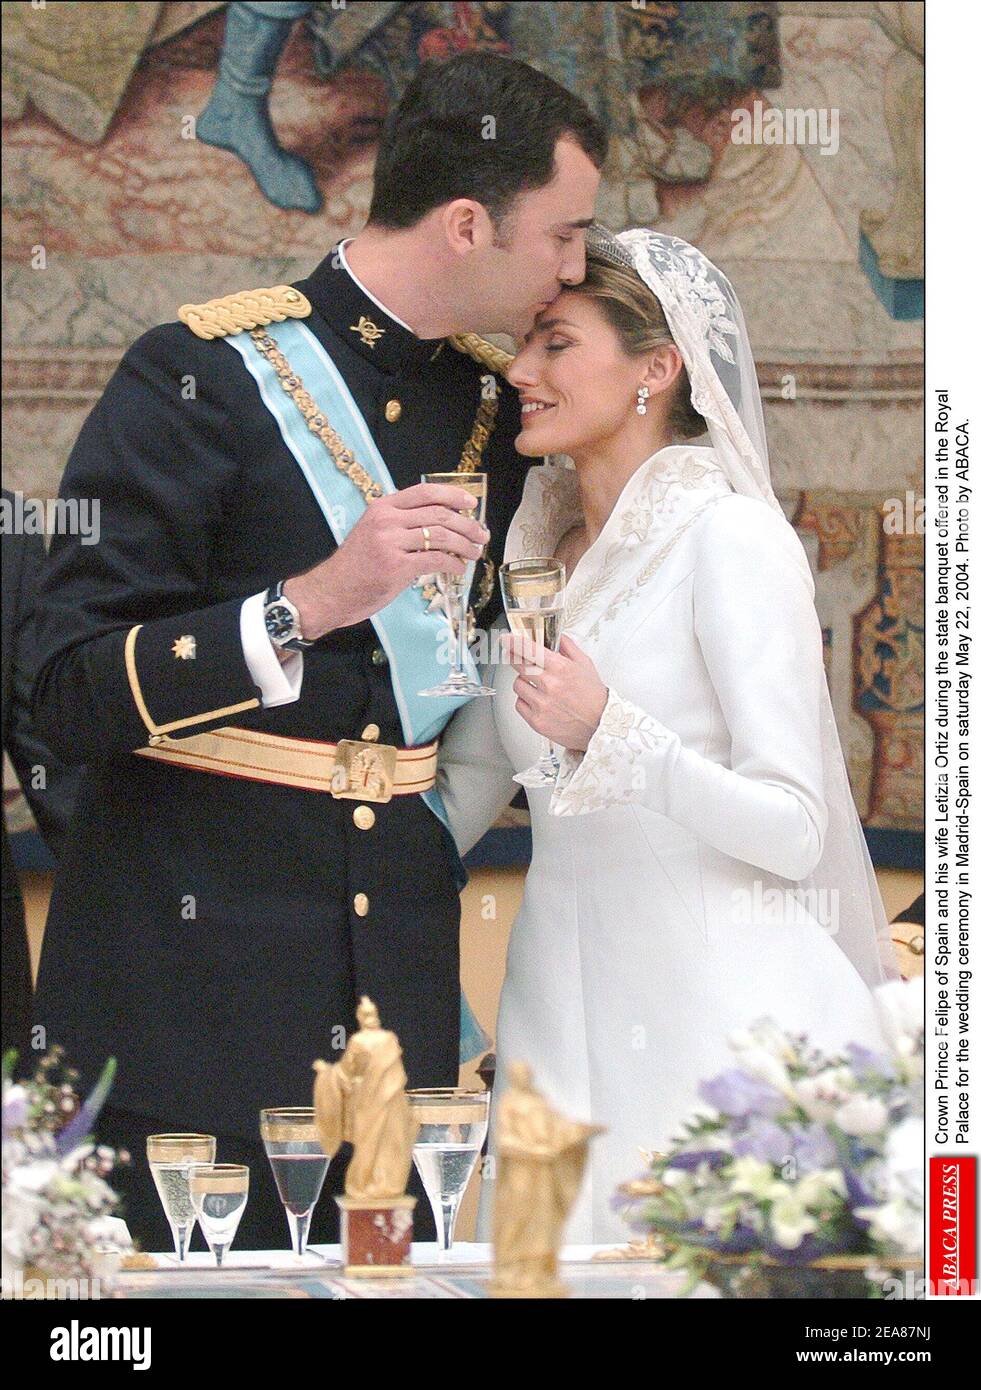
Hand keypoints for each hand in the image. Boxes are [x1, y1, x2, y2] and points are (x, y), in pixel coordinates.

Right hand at [284, 483, 489, 638]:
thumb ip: (401, 524)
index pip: (424, 492)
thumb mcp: (373, 533)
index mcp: (383, 507)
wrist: (331, 591)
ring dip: (464, 545)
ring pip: (441, 536)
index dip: (453, 495)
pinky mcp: (396, 566)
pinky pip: (435, 560)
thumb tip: (440, 525)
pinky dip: (452, 564)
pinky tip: (457, 568)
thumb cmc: (355, 566)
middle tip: (481, 534)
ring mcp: (391, 542)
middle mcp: (387, 520)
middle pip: (439, 514)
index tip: (471, 503)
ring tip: (474, 552)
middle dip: (467, 524)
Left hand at [502, 632, 607, 751]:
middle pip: (518, 665)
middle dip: (516, 659)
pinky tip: (537, 699)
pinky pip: (519, 704)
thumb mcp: (585, 664)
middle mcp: (549, 686)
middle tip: (519, 658)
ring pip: (517, 684)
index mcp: (561, 669)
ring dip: (524, 681)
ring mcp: (541, 704)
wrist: (600, 725)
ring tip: (537, 685)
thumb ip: (567, 647)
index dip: (514, 642)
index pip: (529, 650)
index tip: (506, 639)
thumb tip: (555, 637)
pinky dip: (525, 700)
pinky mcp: (536, 721)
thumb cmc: (594, 697)